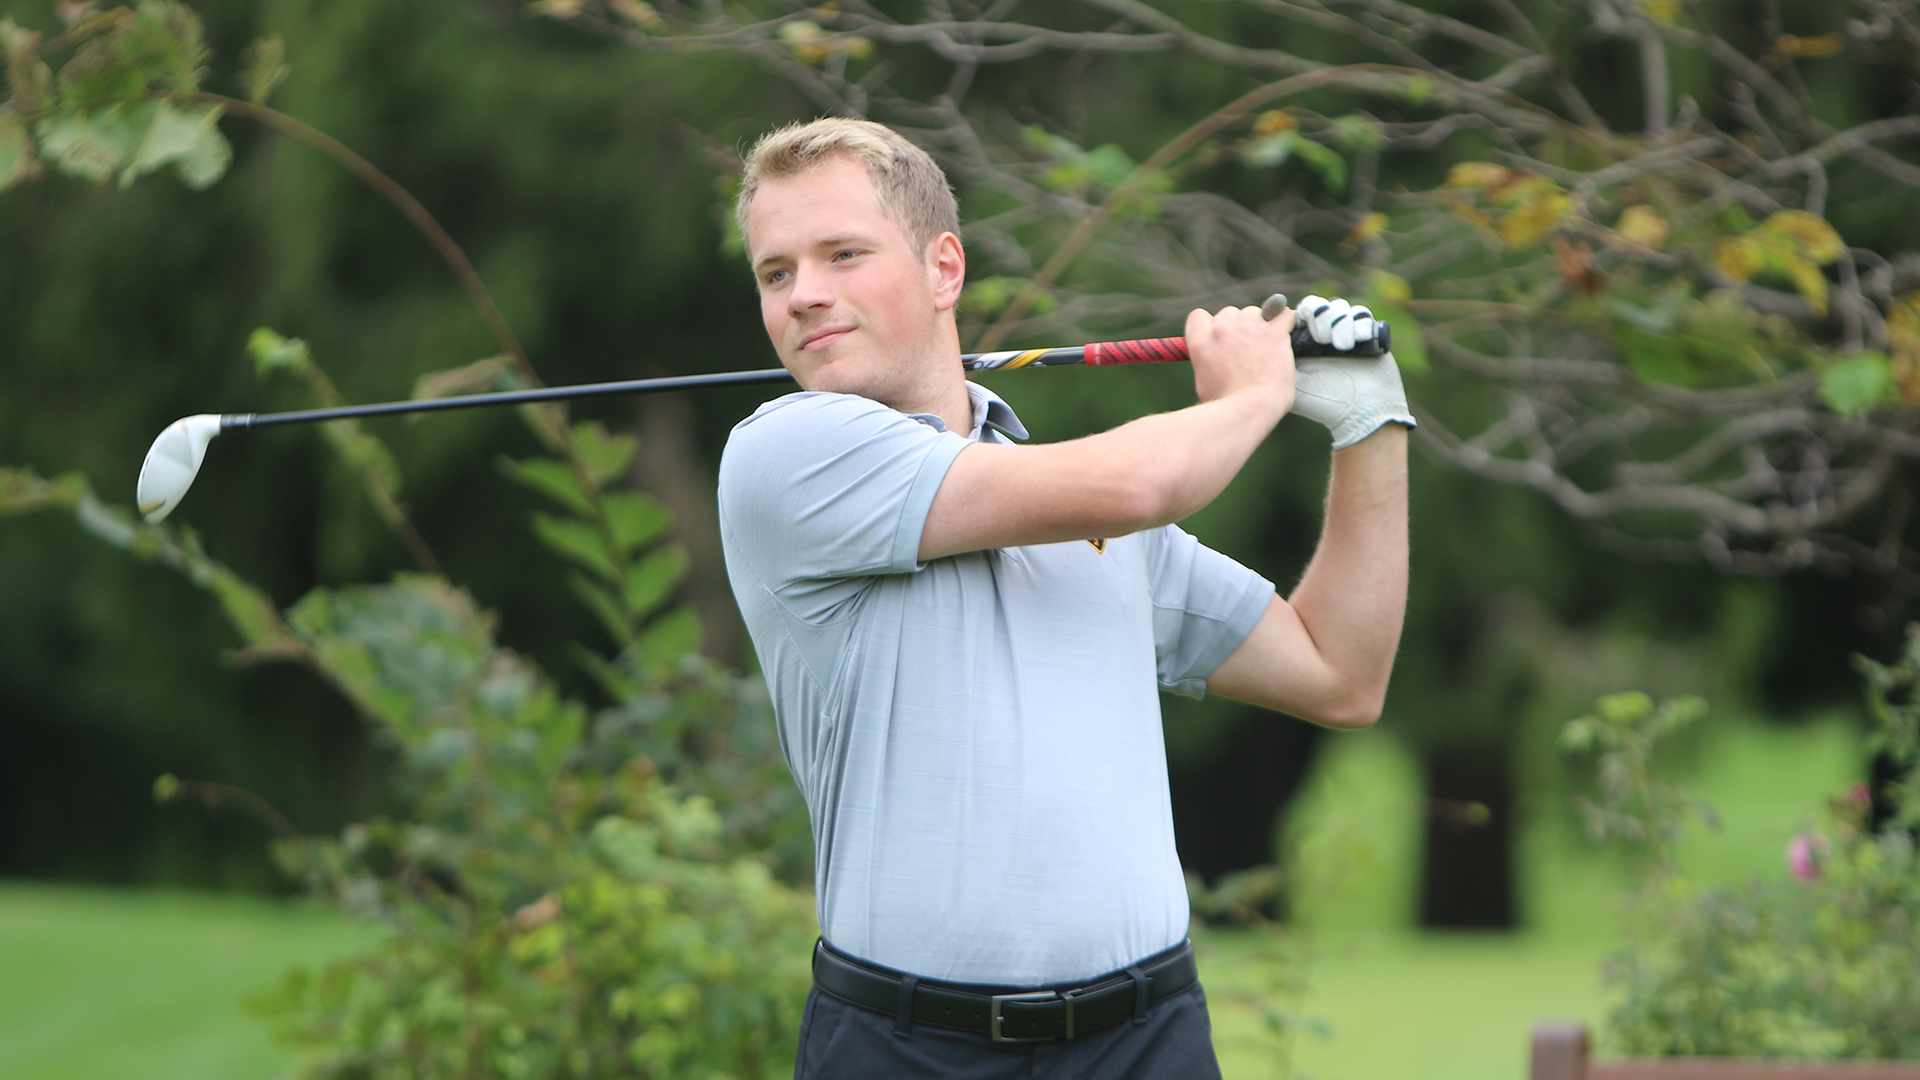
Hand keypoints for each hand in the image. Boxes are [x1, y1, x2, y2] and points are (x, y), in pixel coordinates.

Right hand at [1185, 302, 1295, 412]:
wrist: (1250, 408)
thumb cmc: (1227, 404)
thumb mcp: (1203, 382)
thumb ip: (1206, 362)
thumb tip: (1210, 359)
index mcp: (1201, 341)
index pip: (1199, 316)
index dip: (1210, 324)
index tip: (1220, 336)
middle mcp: (1221, 329)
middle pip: (1230, 313)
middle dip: (1238, 326)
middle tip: (1247, 347)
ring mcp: (1248, 328)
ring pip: (1255, 313)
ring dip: (1260, 325)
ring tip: (1267, 347)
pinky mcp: (1273, 332)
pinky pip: (1284, 314)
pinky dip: (1286, 320)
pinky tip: (1287, 330)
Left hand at [1291, 295, 1416, 449]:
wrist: (1360, 415)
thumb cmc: (1324, 405)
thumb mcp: (1294, 386)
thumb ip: (1277, 365)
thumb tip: (1257, 344)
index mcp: (1305, 343)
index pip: (1299, 314)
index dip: (1301, 313)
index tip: (1300, 322)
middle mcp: (1324, 335)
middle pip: (1319, 306)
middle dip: (1320, 316)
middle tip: (1321, 336)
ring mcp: (1347, 333)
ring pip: (1340, 308)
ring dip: (1339, 321)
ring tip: (1340, 345)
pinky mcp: (1368, 335)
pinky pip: (1363, 316)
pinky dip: (1358, 323)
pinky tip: (1356, 340)